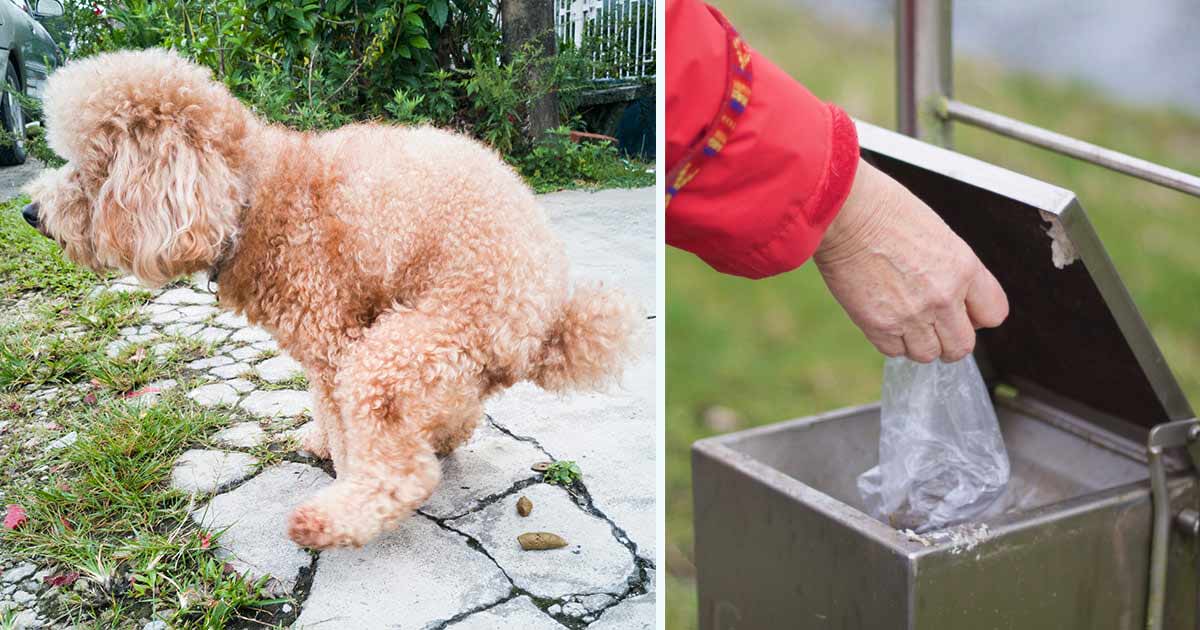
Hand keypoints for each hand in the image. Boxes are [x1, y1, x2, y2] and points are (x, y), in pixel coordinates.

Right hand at [814, 159, 1008, 362]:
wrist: (846, 213)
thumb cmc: (886, 212)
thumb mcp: (937, 235)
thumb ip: (952, 270)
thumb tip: (954, 298)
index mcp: (964, 268)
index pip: (994, 314)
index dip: (977, 316)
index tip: (963, 312)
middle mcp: (943, 297)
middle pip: (962, 346)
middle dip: (948, 339)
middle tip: (932, 325)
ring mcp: (911, 315)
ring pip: (927, 354)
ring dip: (917, 342)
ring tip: (903, 319)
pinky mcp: (879, 325)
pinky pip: (893, 351)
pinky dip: (889, 339)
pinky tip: (882, 316)